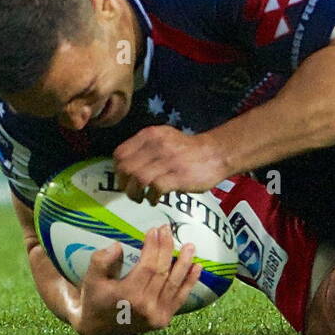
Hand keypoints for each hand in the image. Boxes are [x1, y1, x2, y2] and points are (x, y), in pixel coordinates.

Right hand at [74, 224, 199, 334]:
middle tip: (167, 229)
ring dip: (184, 263)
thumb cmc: (94, 300)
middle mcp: (145, 307)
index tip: (154, 230)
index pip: (148, 266)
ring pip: (174, 284)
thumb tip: (117, 246)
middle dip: (167, 248)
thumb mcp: (91, 279)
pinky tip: (197, 267)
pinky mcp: (163, 320)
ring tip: (190, 245)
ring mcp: (156, 316)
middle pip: (162, 271)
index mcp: (128, 296)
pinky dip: (190, 283)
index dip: (153, 246)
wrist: (97, 332)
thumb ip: (100, 261)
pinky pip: (180, 299)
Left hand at [114, 126, 231, 203]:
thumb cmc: (187, 150)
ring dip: (135, 193)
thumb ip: (144, 148)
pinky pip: (154, 189)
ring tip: (141, 198)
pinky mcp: (178, 176)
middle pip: (126, 168)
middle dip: (124, 184)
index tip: (124, 179)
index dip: (118, 170)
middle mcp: (157, 145)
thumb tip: (124, 167)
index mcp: (150, 135)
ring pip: (138, 179)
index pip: (120, 153)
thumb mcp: (164, 139)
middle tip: (131, 191)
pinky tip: (155, 199)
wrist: (216, 153)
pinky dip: (151, 198)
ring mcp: (168, 160)